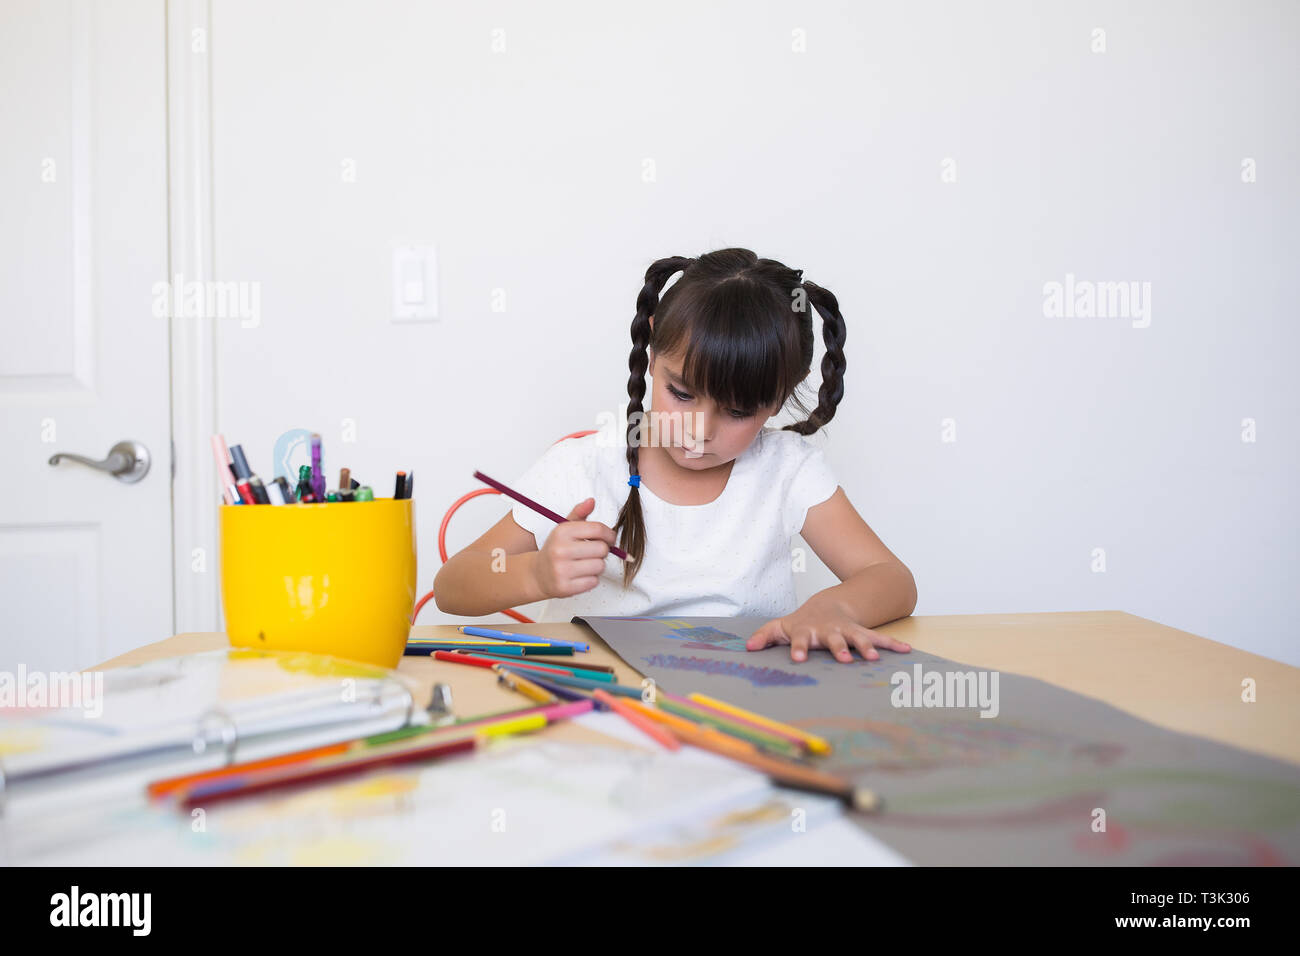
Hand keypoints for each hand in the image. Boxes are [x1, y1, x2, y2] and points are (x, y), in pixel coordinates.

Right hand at [531, 498, 616, 598]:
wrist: (537, 574)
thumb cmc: (556, 549)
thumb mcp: (564, 528)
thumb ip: (579, 514)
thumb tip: (592, 501)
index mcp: (562, 532)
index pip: (598, 529)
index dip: (610, 534)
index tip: (610, 538)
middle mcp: (560, 550)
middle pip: (602, 549)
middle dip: (602, 551)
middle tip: (594, 552)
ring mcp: (562, 570)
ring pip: (600, 566)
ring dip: (597, 566)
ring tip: (585, 564)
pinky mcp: (565, 588)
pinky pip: (593, 582)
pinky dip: (591, 579)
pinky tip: (580, 575)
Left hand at [746, 596, 911, 662]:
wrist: (830, 605)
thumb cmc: (803, 621)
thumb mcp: (782, 626)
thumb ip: (765, 636)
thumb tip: (748, 647)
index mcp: (808, 631)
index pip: (801, 640)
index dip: (799, 649)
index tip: (799, 659)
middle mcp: (829, 631)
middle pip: (834, 639)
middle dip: (839, 648)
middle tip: (844, 659)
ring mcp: (848, 631)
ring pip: (859, 638)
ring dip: (867, 647)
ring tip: (875, 658)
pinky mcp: (864, 633)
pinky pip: (880, 638)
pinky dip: (893, 644)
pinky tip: (906, 650)